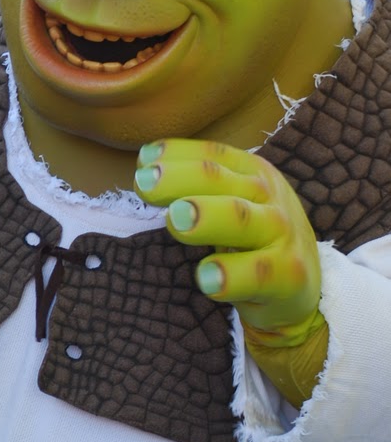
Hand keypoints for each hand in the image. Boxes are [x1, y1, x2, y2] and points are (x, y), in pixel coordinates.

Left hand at [135, 138, 322, 344]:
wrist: (301, 286)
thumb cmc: (253, 238)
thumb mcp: (230, 201)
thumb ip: (194, 185)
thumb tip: (145, 164)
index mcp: (251, 172)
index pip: (211, 155)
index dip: (176, 155)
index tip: (142, 162)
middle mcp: (267, 195)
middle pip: (220, 180)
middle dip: (180, 179)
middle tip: (145, 183)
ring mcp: (281, 233)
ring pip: (241, 219)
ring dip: (207, 216)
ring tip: (175, 219)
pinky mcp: (289, 274)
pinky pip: (258, 273)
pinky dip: (232, 276)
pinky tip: (206, 279)